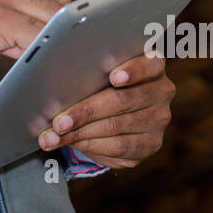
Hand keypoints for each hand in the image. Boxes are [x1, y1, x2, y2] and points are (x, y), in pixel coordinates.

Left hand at [36, 51, 173, 168]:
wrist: (117, 107)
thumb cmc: (102, 78)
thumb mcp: (98, 67)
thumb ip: (88, 65)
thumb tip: (51, 71)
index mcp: (153, 64)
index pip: (148, 64)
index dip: (132, 70)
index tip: (113, 77)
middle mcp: (161, 91)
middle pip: (122, 101)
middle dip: (86, 112)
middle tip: (59, 122)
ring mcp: (158, 119)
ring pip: (116, 127)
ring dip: (80, 134)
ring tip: (54, 137)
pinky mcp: (150, 144)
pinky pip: (119, 148)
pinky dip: (90, 146)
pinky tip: (71, 143)